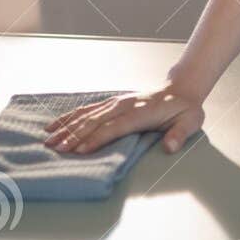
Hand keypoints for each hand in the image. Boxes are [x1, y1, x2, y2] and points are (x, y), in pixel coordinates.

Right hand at [43, 81, 204, 153]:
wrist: (181, 89)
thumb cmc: (185, 110)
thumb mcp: (191, 122)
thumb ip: (179, 134)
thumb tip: (170, 146)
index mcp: (142, 112)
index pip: (116, 127)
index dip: (98, 138)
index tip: (81, 150)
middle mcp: (125, 105)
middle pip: (96, 121)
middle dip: (75, 135)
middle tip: (57, 149)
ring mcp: (117, 102)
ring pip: (88, 114)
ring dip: (67, 126)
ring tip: (49, 139)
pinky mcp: (111, 102)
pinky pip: (87, 109)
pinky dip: (70, 116)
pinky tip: (55, 125)